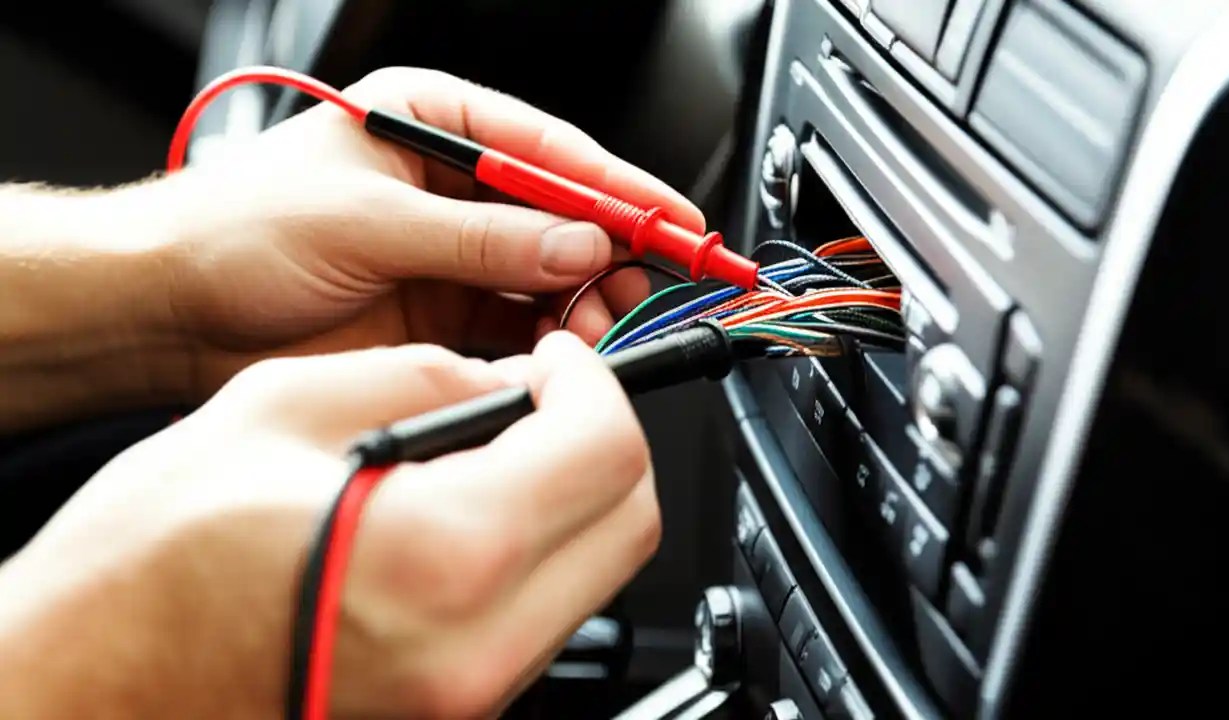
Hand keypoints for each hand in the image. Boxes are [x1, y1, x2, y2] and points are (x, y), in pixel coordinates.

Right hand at [0, 332, 657, 718]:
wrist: (91, 689)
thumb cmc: (144, 573)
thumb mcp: (278, 412)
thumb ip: (419, 379)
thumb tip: (503, 379)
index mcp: (446, 555)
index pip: (606, 451)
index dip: (596, 384)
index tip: (559, 363)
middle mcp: (478, 647)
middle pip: (626, 522)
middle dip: (600, 440)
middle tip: (544, 399)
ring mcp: (472, 696)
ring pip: (591, 574)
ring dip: (566, 498)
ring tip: (491, 453)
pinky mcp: (453, 711)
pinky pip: (537, 618)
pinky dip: (527, 554)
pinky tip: (459, 516)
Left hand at [141, 67, 703, 397]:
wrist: (171, 313)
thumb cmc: (237, 234)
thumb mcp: (367, 224)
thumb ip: (481, 241)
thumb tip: (577, 246)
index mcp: (433, 124)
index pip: (549, 151)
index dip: (620, 188)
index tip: (675, 222)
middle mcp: (452, 186)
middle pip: (563, 214)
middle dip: (612, 250)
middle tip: (647, 286)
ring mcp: (452, 253)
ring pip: (550, 274)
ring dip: (584, 301)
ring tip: (599, 327)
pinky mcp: (444, 313)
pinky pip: (519, 321)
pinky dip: (548, 338)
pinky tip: (562, 350)